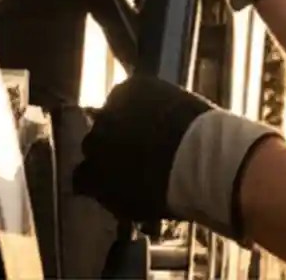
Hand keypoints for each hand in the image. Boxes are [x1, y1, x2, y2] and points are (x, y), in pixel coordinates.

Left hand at [72, 75, 282, 241]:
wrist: (199, 161)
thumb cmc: (203, 132)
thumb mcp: (182, 109)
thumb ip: (161, 113)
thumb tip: (159, 128)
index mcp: (129, 90)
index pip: (119, 104)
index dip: (130, 124)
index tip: (143, 137)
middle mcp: (105, 112)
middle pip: (102, 128)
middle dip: (114, 143)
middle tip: (136, 160)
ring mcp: (97, 143)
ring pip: (91, 153)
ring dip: (103, 164)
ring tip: (126, 180)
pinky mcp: (95, 174)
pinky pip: (82, 180)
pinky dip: (95, 187)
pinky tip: (115, 195)